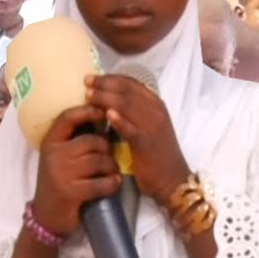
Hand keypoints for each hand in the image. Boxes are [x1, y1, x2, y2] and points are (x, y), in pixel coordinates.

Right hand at [31, 104, 118, 235]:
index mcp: (50, 143)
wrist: (47, 215)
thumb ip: (74, 140)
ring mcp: (61, 174)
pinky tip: (112, 184)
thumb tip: (103, 117)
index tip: (102, 113)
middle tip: (109, 158)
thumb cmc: (58, 181)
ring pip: (99, 162)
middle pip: (92, 141)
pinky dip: (111, 183)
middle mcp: (53, 155)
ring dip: (111, 168)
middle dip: (107, 149)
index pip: (67, 118)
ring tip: (111, 172)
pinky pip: (101, 183)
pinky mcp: (71, 192)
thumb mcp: (58, 157)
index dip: (87, 111)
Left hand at [86, 74, 191, 200]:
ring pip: (127, 105)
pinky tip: (107, 115)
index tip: (92, 78)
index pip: (132, 83)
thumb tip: (107, 102)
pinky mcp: (147, 144)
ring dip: (106, 98)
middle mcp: (156, 112)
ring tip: (89, 95)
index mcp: (156, 105)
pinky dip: (120, 120)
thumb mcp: (145, 127)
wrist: (172, 180)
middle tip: (86, 82)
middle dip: (105, 84)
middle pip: (127, 90)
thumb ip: (131, 113)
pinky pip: (132, 129)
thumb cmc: (154, 154)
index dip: (111, 78)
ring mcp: (153, 127)